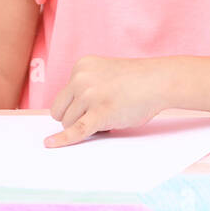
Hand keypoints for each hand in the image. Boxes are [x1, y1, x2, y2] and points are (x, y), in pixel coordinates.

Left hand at [45, 56, 167, 147]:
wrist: (159, 81)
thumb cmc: (135, 81)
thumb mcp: (104, 73)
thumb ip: (85, 87)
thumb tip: (67, 119)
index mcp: (81, 66)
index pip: (64, 95)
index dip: (79, 105)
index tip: (98, 101)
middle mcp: (81, 78)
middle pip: (60, 110)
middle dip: (74, 117)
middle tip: (98, 113)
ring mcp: (89, 95)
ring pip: (69, 123)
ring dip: (85, 125)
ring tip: (108, 116)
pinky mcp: (99, 113)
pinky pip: (76, 131)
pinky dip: (62, 140)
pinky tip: (50, 144)